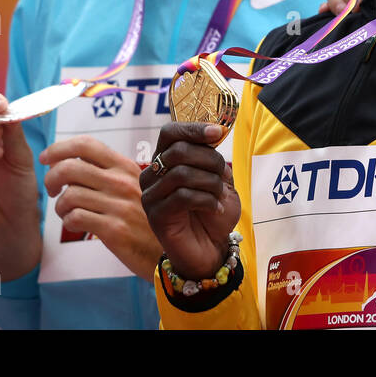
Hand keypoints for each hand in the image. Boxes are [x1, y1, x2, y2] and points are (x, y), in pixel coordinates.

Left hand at [40, 135, 160, 278]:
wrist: (169, 250)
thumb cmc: (147, 219)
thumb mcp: (136, 187)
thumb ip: (110, 174)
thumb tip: (73, 162)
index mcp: (126, 167)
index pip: (86, 144)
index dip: (59, 148)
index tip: (46, 158)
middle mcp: (123, 182)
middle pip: (70, 167)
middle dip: (51, 178)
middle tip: (53, 190)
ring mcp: (120, 205)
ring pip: (69, 194)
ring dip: (60, 206)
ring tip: (68, 212)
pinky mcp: (115, 230)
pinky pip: (76, 218)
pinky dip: (69, 222)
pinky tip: (78, 226)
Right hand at [140, 122, 238, 280]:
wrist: (212, 248)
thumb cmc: (214, 212)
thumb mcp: (220, 178)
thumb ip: (213, 156)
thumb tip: (215, 131)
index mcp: (165, 160)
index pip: (170, 132)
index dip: (193, 128)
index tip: (218, 133)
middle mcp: (152, 174)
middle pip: (179, 151)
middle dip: (211, 161)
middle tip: (225, 176)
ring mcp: (150, 195)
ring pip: (182, 173)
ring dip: (211, 183)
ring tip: (220, 196)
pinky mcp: (155, 215)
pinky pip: (182, 197)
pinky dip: (207, 200)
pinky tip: (216, 209)